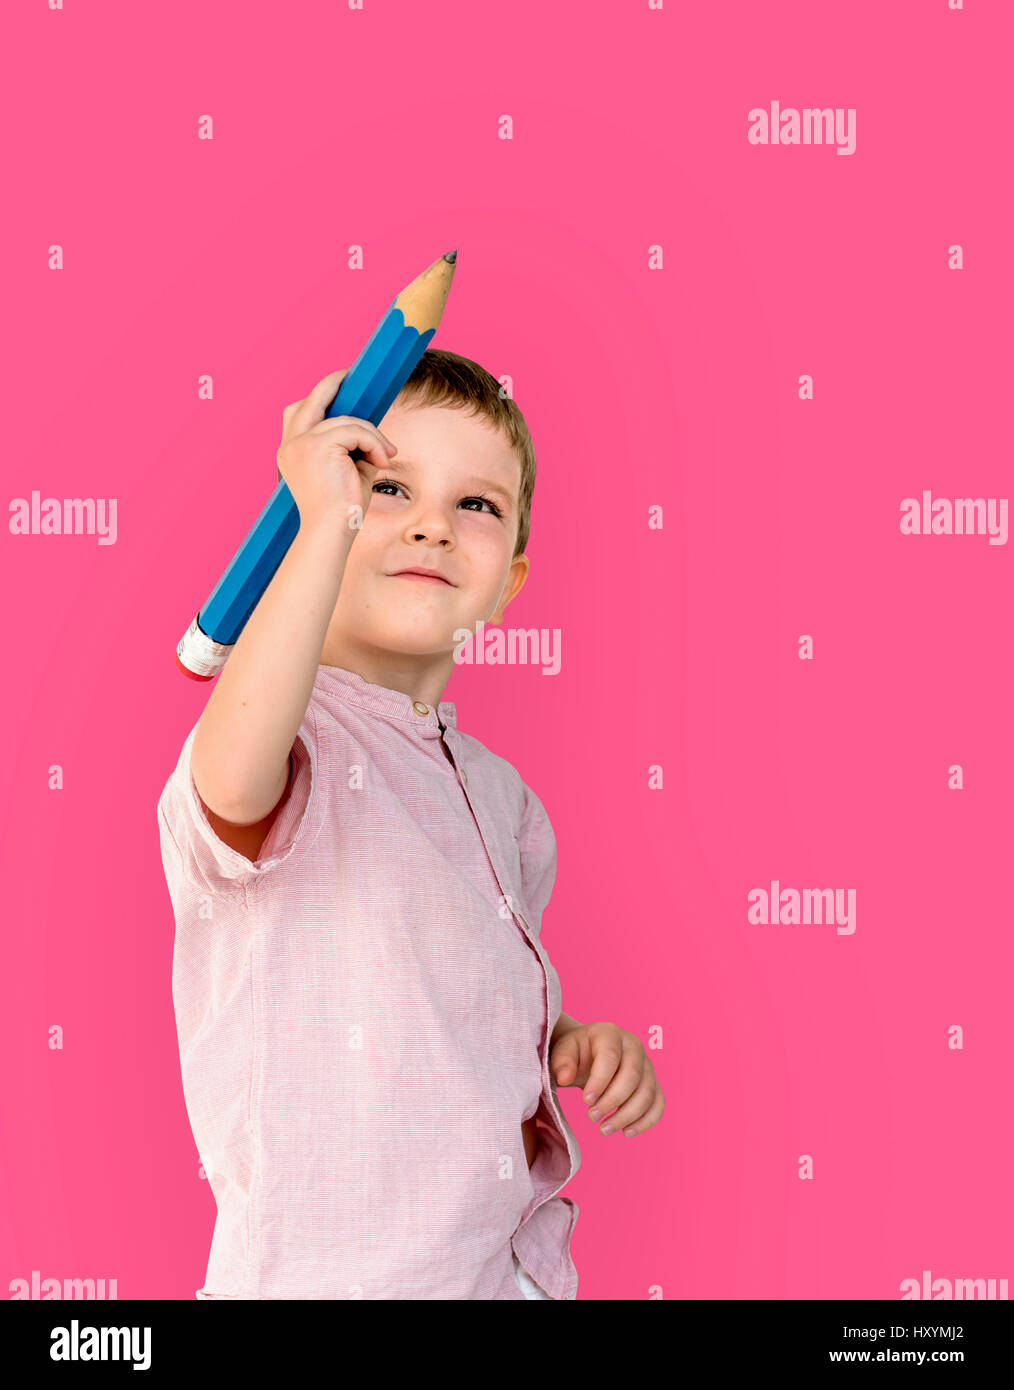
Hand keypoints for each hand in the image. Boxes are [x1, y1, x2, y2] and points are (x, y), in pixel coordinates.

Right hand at [276, 368, 396, 532]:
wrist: (331, 533)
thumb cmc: (342, 511)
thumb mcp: (346, 471)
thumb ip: (351, 446)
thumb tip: (369, 429)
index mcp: (291, 452)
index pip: (301, 412)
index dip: (323, 398)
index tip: (344, 390)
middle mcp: (290, 444)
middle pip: (313, 398)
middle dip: (334, 382)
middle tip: (352, 376)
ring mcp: (300, 443)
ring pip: (345, 419)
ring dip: (371, 435)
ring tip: (384, 457)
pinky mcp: (317, 446)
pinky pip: (355, 430)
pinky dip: (374, 443)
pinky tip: (381, 462)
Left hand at [550, 1021, 663, 1137]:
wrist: (589, 1053)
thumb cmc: (576, 1053)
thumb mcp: (563, 1051)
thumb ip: (561, 1061)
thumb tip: (564, 1078)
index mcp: (610, 1033)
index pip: (610, 1057)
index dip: (599, 1081)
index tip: (585, 1101)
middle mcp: (634, 1046)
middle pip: (632, 1076)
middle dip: (612, 1101)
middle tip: (591, 1117)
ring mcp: (647, 1065)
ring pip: (647, 1093)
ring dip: (627, 1116)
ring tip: (604, 1129)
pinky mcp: (653, 1083)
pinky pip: (658, 1103)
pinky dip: (646, 1121)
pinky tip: (626, 1131)